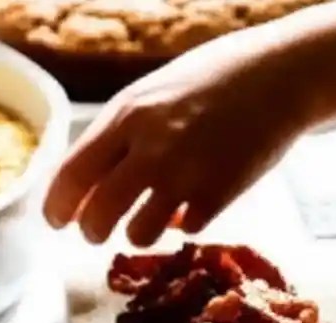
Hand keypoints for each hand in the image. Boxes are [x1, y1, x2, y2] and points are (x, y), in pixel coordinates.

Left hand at [43, 30, 313, 246]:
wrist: (279, 75)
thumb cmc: (208, 82)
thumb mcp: (148, 96)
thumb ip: (114, 136)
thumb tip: (78, 184)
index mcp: (125, 117)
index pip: (71, 175)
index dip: (57, 207)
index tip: (56, 221)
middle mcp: (151, 147)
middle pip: (98, 216)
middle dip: (91, 232)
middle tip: (96, 233)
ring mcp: (186, 173)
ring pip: (138, 234)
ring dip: (137, 233)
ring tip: (146, 221)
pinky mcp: (220, 194)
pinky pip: (185, 229)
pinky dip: (184, 224)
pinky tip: (191, 205)